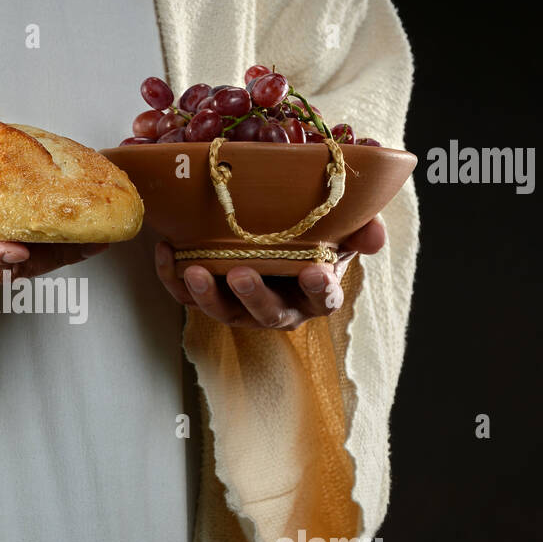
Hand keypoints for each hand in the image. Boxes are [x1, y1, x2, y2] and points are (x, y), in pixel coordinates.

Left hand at [153, 218, 386, 329]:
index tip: (316, 274)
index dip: (321, 289)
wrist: (275, 232)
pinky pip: (186, 294)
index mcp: (315, 292)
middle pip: (268, 313)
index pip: (324, 297)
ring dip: (208, 294)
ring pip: (224, 310)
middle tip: (242, 275)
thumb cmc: (311, 236)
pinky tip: (167, 251)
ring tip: (196, 270)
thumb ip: (360, 229)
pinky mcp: (208, 295)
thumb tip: (375, 234)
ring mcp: (240, 306)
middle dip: (255, 297)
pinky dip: (173, 277)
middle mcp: (278, 307)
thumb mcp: (340, 229)